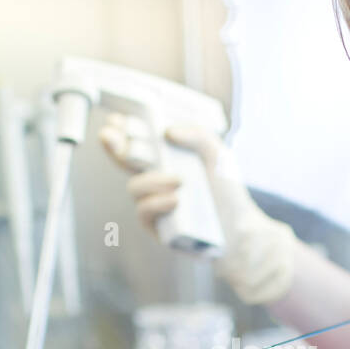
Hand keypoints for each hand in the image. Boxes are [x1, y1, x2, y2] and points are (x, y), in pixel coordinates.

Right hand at [99, 115, 297, 305]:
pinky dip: (157, 203)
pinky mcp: (156, 227)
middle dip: (113, 146)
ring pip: (134, 187)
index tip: (114, 120)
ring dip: (153, 181)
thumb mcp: (218, 155)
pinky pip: (143, 211)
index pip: (138, 142)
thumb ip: (198, 135)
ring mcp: (153, 203)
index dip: (122, 131)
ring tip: (180, 182)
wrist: (239, 228)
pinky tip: (176, 201)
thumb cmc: (227, 192)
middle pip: (123, 160)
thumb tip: (167, 131)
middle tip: (110, 136)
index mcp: (167, 160)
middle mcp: (155, 180)